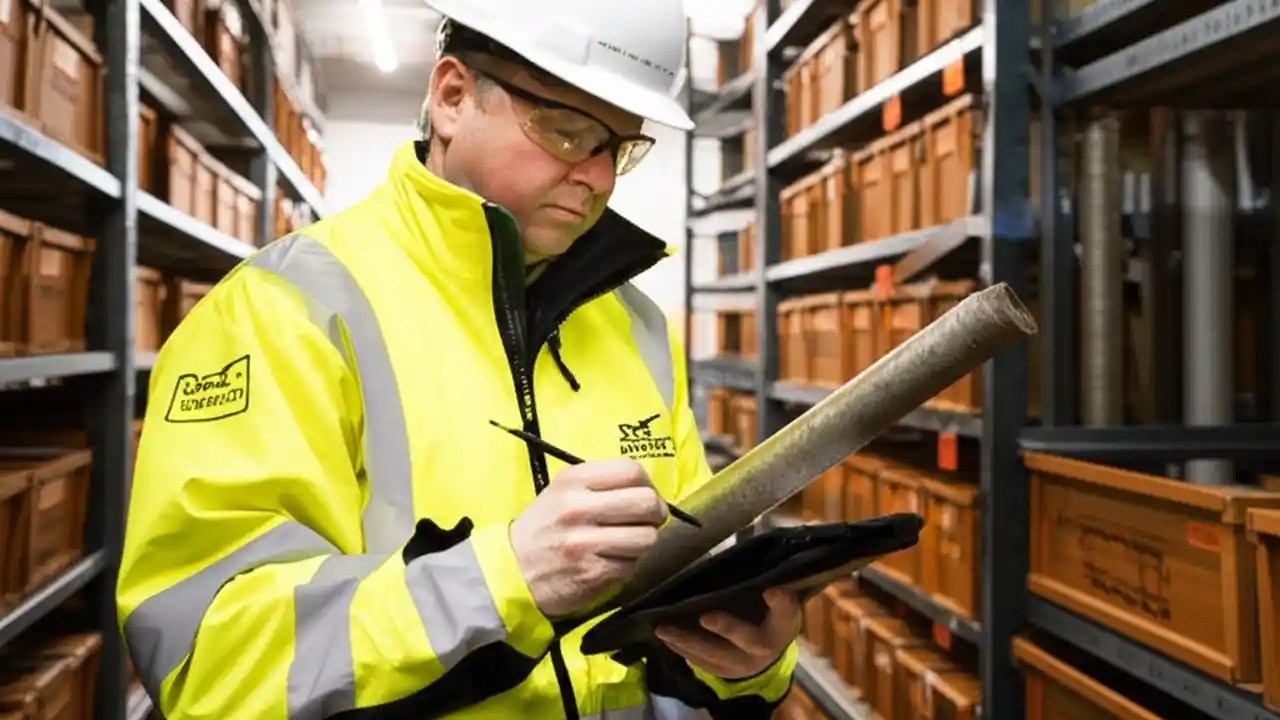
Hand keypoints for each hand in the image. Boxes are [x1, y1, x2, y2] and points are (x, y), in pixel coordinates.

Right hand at [509, 459, 667, 617]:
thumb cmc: (544, 527)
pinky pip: (632, 565)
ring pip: (646, 537)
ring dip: (642, 543)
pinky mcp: (593, 573)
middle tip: (648, 521)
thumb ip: (601, 484)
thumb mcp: (562, 491)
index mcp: (574, 480)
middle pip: (646, 503)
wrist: (512, 569)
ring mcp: (586, 542)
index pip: (632, 470)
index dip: (648, 484)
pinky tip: (609, 562)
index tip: (644, 495)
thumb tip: (647, 490)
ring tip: (626, 544)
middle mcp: (579, 508)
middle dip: (655, 514)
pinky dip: (627, 565)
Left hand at [655, 588, 800, 680]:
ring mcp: (743, 664)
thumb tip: (734, 554)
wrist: (765, 655)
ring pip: (717, 655)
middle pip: (747, 639)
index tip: (771, 590)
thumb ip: (760, 583)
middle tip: (705, 617)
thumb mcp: (773, 600)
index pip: (786, 611)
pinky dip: (683, 650)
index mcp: (782, 624)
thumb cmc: (766, 616)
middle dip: (726, 628)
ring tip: (664, 629)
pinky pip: (702, 663)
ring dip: (689, 642)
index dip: (780, 602)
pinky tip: (666, 638)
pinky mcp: (724, 673)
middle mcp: (764, 647)